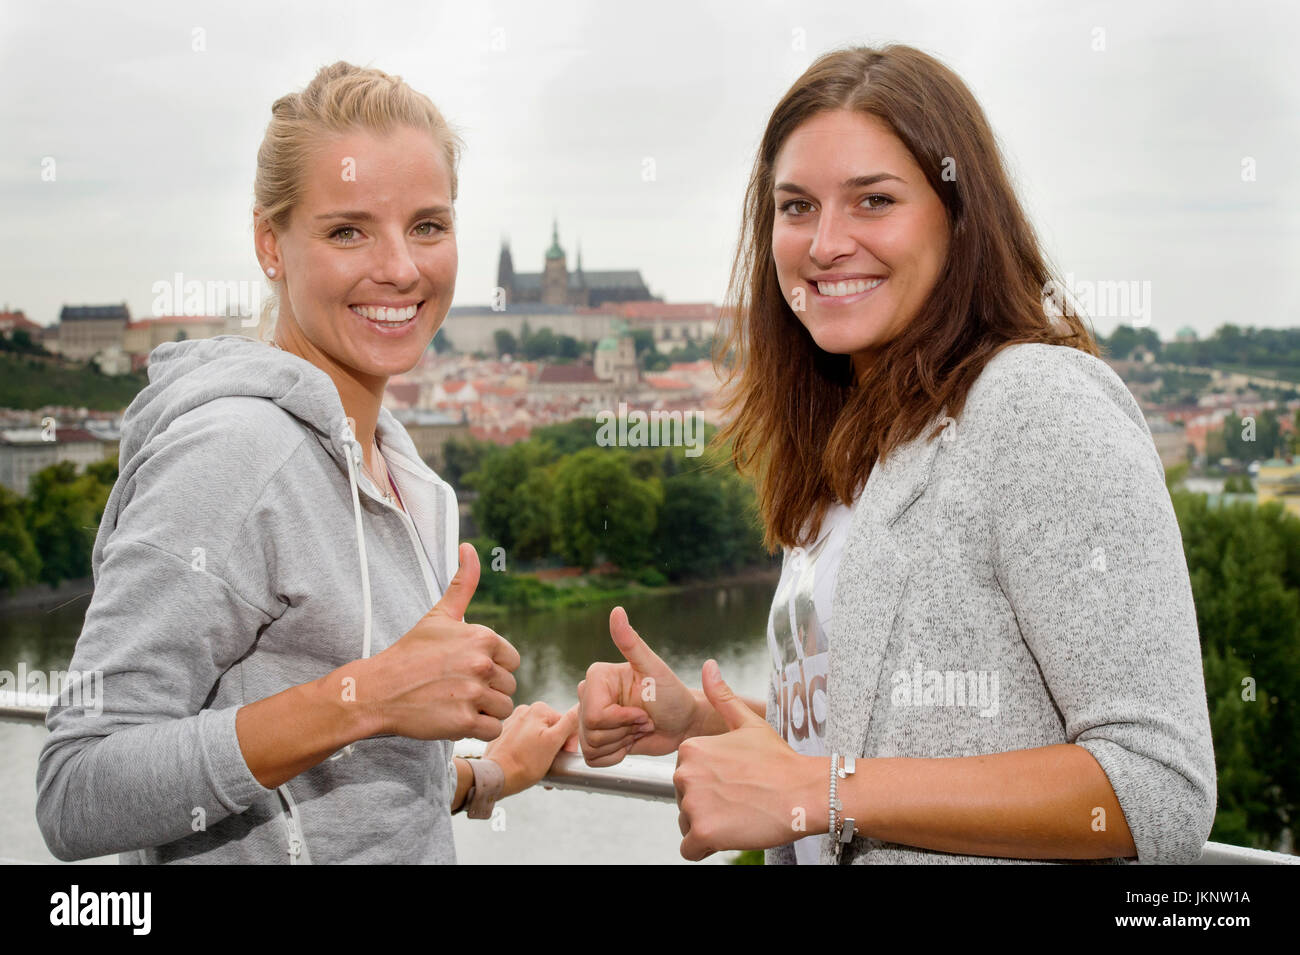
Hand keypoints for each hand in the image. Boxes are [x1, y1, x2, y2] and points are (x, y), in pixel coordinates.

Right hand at [351, 543, 521, 741]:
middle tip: (456, 687)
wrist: (379, 690)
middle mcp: (482, 663)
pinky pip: (493, 729)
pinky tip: (455, 718)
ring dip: (484, 711)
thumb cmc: (411, 652)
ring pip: (503, 709)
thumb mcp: (439, 615)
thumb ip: (463, 583)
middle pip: (509, 686)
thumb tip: (469, 547)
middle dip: (487, 690)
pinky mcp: (464, 722)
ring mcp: (473, 693)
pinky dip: (477, 729)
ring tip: (456, 702)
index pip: (512, 660)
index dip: (492, 667)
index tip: (466, 668)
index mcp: (483, 637)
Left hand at [484, 702, 579, 796]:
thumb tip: (581, 706)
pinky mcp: (506, 734)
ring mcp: (514, 721)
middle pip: (553, 730)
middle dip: (555, 750)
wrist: (494, 777)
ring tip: (538, 768)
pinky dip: (530, 752)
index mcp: (539, 708)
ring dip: (544, 753)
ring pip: (540, 737)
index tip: (562, 759)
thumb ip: (570, 722)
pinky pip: (526, 741)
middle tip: (551, 767)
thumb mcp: (553, 742)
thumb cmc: (524, 764)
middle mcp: (525, 710)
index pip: (567, 725)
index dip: (568, 744)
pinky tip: (527, 765)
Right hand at [577, 607, 700, 765]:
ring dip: (621, 743)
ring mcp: (590, 718)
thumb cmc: (673, 694)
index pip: (594, 713)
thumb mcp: (655, 668)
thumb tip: (617, 610)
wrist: (683, 722)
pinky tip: (630, 742)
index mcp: (598, 676)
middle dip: (623, 731)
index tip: (643, 712)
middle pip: (590, 731)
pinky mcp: (595, 740)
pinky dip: (614, 757)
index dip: (621, 720)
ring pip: (590, 746)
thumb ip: (632, 643)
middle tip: (643, 721)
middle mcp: (589, 695)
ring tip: (638, 728)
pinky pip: (592, 759)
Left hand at [675, 660, 820, 861]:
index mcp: (690, 749)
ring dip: (709, 826)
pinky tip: (732, 833)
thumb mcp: (749, 723)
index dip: (711, 784)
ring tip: (740, 814)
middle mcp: (683, 774)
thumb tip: (708, 666)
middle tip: (741, 799)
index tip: (736, 781)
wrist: (806, 792)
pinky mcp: (703, 831)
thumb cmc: (779, 761)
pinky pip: (690, 850)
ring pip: (688, 825)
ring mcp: (692, 803)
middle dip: (709, 806)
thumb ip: (722, 697)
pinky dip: (706, 848)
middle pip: (684, 802)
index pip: (686, 777)